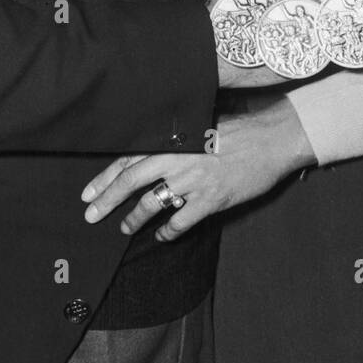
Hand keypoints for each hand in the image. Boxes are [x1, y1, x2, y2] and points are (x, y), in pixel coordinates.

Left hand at [82, 96, 313, 239]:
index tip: (88, 191)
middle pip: (130, 181)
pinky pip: (180, 221)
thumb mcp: (203, 124)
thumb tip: (154, 146)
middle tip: (90, 215)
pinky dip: (168, 232)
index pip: (128, 157)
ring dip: (134, 219)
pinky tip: (162, 237)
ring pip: (151, 204)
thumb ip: (177, 137)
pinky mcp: (210, 200)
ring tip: (124, 228)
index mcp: (172, 139)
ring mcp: (192, 181)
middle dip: (107, 200)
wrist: (273, 140)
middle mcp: (177, 159)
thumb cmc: (240, 128)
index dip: (106, 176)